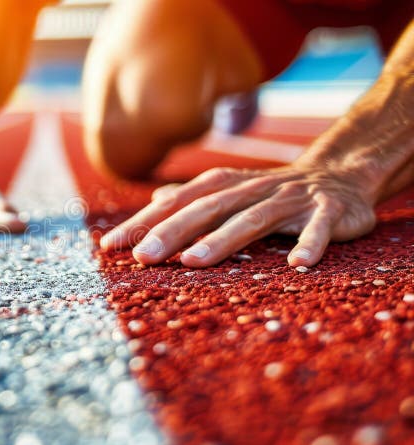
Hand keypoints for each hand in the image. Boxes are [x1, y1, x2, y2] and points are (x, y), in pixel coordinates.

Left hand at [100, 165, 377, 266]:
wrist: (340, 175)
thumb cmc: (272, 192)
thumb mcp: (231, 191)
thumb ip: (195, 198)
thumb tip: (155, 200)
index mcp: (224, 186)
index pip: (176, 203)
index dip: (143, 222)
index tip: (110, 246)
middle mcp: (251, 189)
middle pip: (206, 209)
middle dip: (171, 232)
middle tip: (141, 257)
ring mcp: (290, 198)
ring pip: (253, 218)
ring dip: (223, 239)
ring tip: (194, 261)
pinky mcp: (328, 209)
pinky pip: (318, 227)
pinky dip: (310, 243)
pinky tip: (298, 264)